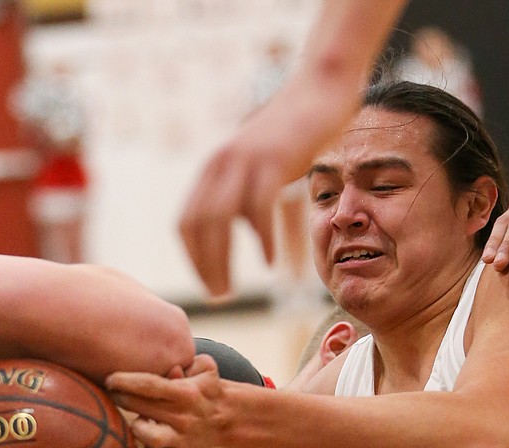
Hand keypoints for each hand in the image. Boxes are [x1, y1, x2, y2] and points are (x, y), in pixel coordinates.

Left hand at [108, 353, 227, 447]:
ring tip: (132, 419)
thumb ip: (188, 363)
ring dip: (136, 429)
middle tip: (110, 393)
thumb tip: (172, 369)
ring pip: (150, 438)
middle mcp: (182, 416)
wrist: (230, 419)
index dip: (126, 381)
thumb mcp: (206, 369)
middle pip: (142, 408)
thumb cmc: (209, 389)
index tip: (109, 379)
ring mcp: (180, 438)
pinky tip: (140, 444)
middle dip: (121, 399)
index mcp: (186, 392)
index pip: (150, 385)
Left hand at [179, 71, 362, 298]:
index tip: (207, 284)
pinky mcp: (272, 158)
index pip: (187, 222)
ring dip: (221, 260)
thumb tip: (253, 237)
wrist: (321, 89)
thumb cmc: (298, 133)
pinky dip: (261, 239)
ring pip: (218, 219)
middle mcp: (221, 164)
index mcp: (214, 169)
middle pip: (197, 225)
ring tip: (231, 290)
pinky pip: (258, 207)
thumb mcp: (264, 167)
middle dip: (203, 266)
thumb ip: (250, 196)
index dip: (193, 257)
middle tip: (218, 297)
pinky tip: (269, 262)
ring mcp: (244, 160)